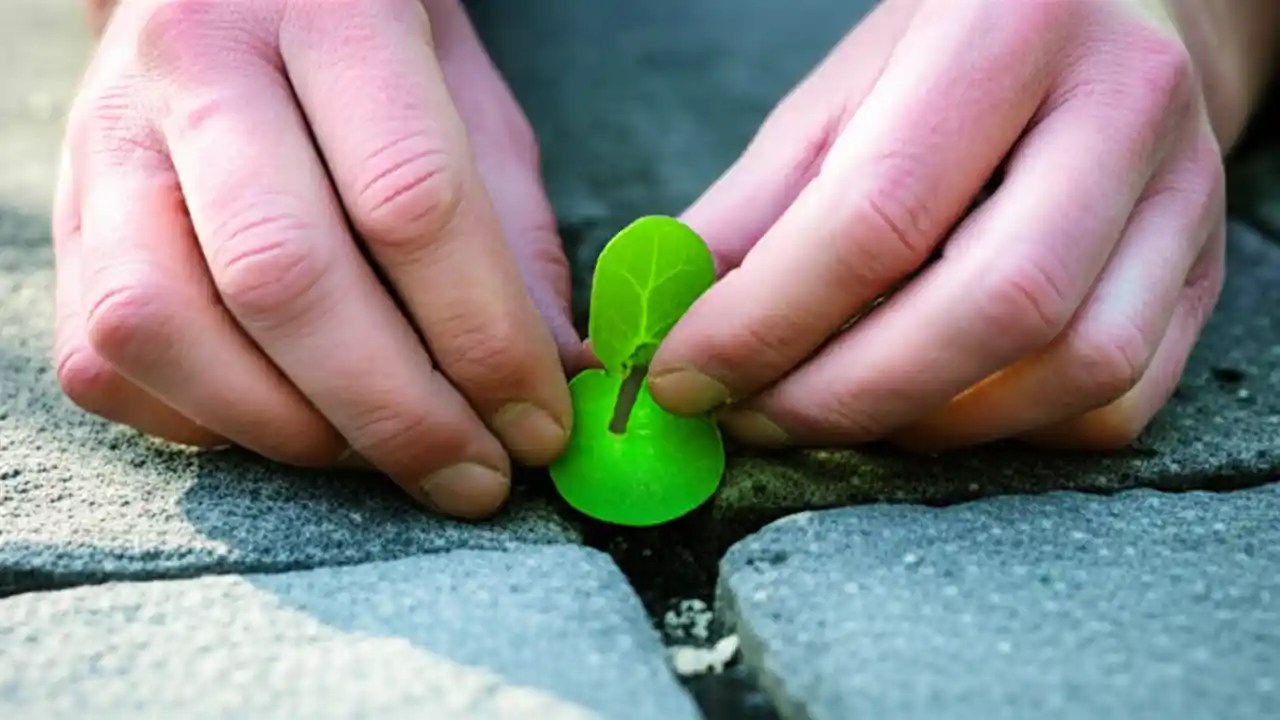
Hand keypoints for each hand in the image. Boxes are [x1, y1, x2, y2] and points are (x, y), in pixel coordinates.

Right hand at [54, 0, 580, 516]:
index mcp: (332, 14)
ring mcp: (107, 142)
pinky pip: (107, 360)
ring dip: (293, 431)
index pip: (412, 201)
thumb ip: (514, 238)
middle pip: (284, 277)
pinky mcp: (63, 218)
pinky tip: (290, 420)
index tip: (540, 426)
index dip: (486, 339)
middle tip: (475, 479)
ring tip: (382, 455)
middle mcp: (197, 67)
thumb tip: (557, 380)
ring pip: (164, 326)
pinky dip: (208, 423)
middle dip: (398, 414)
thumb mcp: (474, 107)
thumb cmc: (380, 54)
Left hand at [650, 0, 1277, 450]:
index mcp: (1006, 28)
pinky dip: (1007, 433)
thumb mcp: (841, 96)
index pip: (877, 213)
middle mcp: (1123, 105)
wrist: (1115, 15)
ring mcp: (1184, 195)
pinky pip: (1117, 402)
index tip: (683, 379)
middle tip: (752, 419)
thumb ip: (754, 209)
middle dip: (844, 397)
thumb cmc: (954, 54)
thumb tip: (660, 325)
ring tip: (831, 415)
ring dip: (926, 426)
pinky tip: (929, 409)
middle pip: (992, 306)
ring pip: (1073, 368)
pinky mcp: (1202, 273)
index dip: (763, 321)